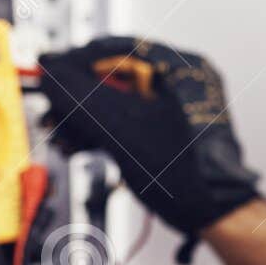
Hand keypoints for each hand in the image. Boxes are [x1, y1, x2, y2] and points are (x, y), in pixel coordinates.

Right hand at [38, 37, 260, 250]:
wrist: (215, 215)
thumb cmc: (188, 174)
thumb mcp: (123, 128)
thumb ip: (82, 96)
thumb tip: (51, 70)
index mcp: (182, 68)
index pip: (120, 49)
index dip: (78, 60)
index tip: (50, 73)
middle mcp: (181, 83)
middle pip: (115, 76)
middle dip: (77, 97)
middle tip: (51, 107)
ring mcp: (175, 109)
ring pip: (117, 102)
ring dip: (84, 117)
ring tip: (58, 131)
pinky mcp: (167, 133)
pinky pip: (126, 122)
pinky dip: (101, 131)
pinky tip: (77, 144)